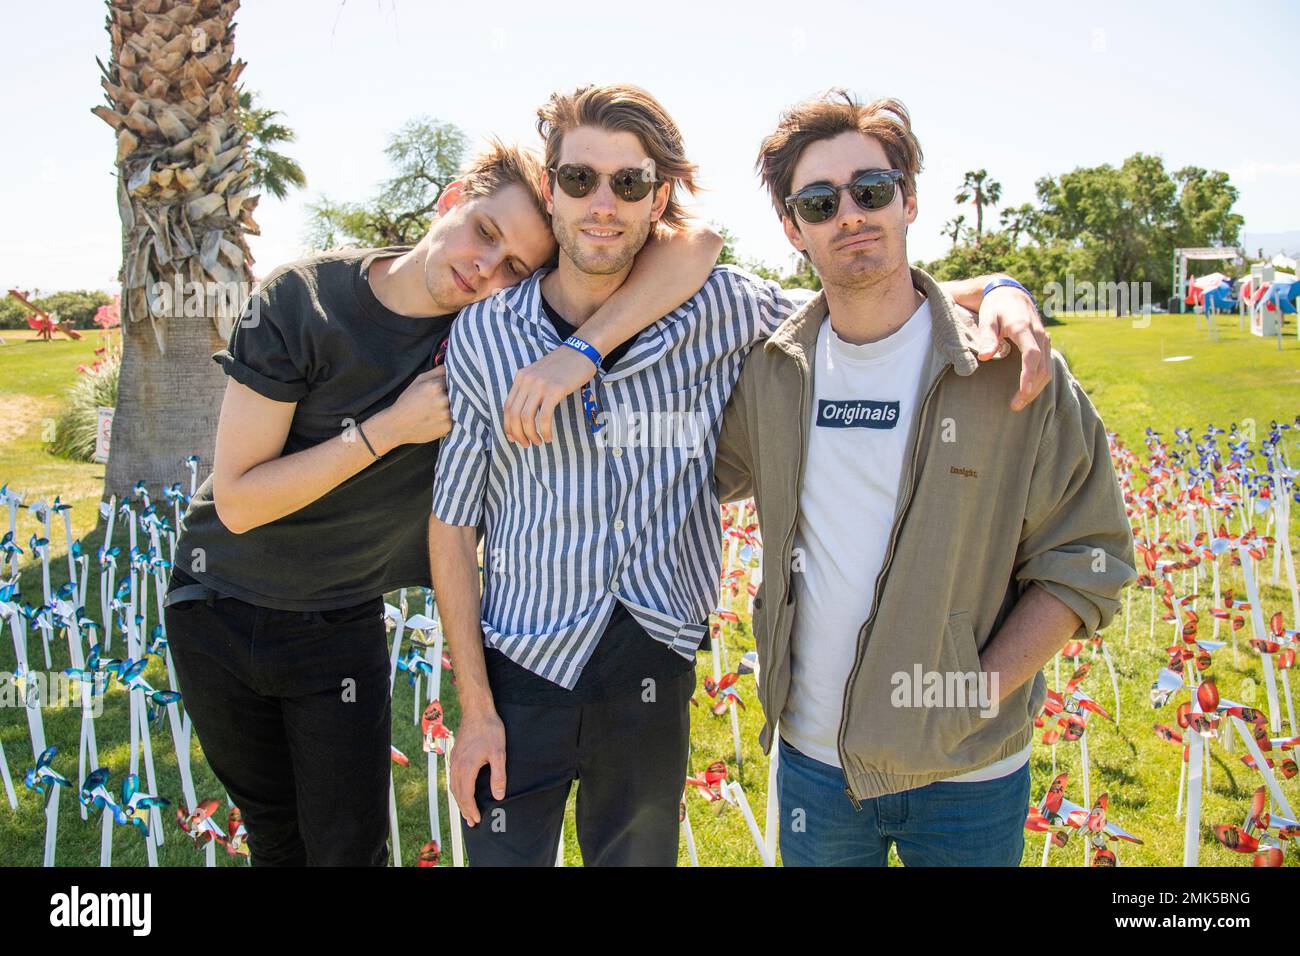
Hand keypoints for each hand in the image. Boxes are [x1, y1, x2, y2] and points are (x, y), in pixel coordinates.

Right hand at [374, 367, 449, 449]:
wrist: (397, 425)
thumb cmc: (407, 401)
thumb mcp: (419, 381)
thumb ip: (437, 372)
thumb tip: (453, 365)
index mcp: (435, 386)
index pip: (454, 380)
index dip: (449, 384)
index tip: (444, 388)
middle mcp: (443, 400)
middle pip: (457, 394)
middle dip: (452, 396)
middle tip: (438, 402)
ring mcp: (446, 415)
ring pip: (457, 407)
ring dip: (452, 408)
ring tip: (436, 411)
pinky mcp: (447, 427)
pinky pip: (455, 420)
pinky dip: (449, 419)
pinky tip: (436, 420)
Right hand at [450, 707, 506, 825]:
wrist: (477, 710)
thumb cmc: (489, 730)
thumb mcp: (499, 753)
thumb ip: (498, 775)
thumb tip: (498, 796)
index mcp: (467, 767)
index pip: (466, 795)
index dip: (471, 809)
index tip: (477, 819)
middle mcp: (457, 765)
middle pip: (457, 793)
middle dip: (464, 809)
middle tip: (471, 822)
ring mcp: (454, 760)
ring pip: (453, 786)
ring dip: (459, 800)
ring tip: (466, 811)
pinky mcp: (455, 754)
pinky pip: (453, 777)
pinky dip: (457, 789)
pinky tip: (462, 790)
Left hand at [503, 347, 595, 446]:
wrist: (581, 350)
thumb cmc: (563, 366)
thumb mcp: (540, 374)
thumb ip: (530, 389)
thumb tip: (524, 416)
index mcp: (521, 377)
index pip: (507, 406)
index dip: (508, 426)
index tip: (514, 438)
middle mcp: (527, 380)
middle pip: (514, 414)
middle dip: (518, 434)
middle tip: (526, 445)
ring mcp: (540, 384)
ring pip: (526, 417)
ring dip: (530, 435)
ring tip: (538, 442)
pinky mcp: (555, 389)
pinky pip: (544, 416)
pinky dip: (545, 430)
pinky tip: (548, 436)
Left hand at [974, 286, 1051, 410]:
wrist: (1011, 294)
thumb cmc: (995, 308)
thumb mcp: (987, 318)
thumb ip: (987, 337)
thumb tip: (985, 357)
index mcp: (1024, 328)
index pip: (1032, 355)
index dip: (1029, 375)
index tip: (1023, 391)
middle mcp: (1039, 334)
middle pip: (1042, 366)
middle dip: (1031, 389)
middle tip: (1015, 406)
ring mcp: (1044, 340)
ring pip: (1048, 368)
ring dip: (1036, 388)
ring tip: (1019, 403)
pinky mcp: (1044, 345)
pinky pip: (1047, 366)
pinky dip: (1039, 381)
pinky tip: (1026, 392)